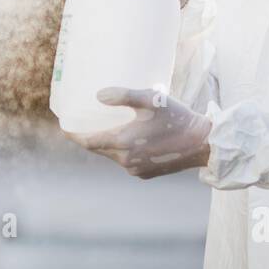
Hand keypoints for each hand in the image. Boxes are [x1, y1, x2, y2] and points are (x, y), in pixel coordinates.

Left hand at [65, 87, 211, 179]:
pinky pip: (126, 162)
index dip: (73, 134)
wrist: (203, 144)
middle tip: (82, 123)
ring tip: (106, 128)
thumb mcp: (151, 99)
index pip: (88, 142)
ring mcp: (136, 170)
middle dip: (88, 138)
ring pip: (112, 156)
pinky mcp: (145, 174)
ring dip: (107, 144)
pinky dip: (122, 152)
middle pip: (98, 149)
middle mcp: (126, 161)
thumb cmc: (178, 118)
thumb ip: (124, 95)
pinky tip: (128, 140)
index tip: (64, 126)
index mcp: (123, 143)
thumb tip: (99, 95)